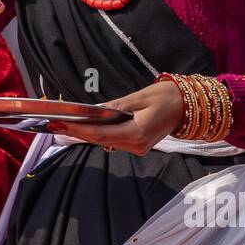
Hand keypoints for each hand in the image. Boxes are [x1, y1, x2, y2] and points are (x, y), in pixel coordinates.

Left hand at [49, 81, 183, 155]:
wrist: (188, 106)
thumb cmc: (166, 97)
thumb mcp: (139, 97)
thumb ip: (115, 107)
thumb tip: (94, 111)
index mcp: (138, 133)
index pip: (101, 134)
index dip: (79, 130)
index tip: (61, 123)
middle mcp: (137, 145)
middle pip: (100, 140)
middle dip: (78, 131)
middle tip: (56, 123)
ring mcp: (138, 148)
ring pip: (106, 141)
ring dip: (88, 132)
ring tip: (68, 122)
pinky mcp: (138, 145)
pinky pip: (114, 140)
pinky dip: (101, 132)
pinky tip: (88, 125)